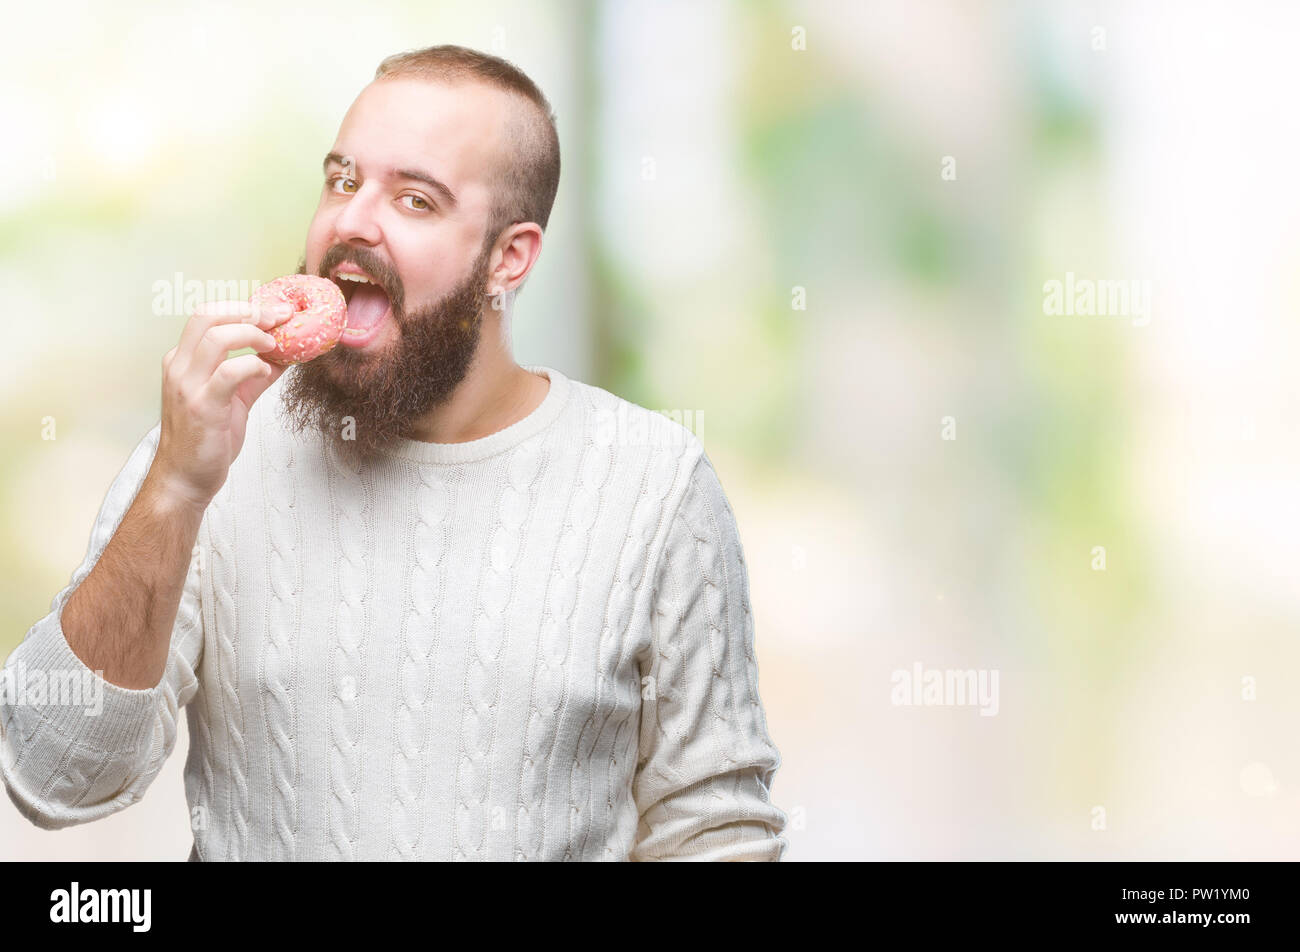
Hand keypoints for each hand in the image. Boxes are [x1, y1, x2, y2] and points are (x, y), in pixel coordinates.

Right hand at [152, 299, 289, 507]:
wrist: (185, 477)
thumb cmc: (206, 438)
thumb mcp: (232, 399)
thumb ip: (254, 376)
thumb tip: (285, 357)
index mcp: (183, 361)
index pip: (208, 315)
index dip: (243, 307)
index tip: (274, 312)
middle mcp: (179, 367)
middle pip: (207, 315)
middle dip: (248, 311)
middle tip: (278, 319)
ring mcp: (187, 386)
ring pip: (216, 337)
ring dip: (252, 334)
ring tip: (273, 345)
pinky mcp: (201, 406)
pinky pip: (228, 372)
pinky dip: (252, 365)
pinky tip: (265, 371)